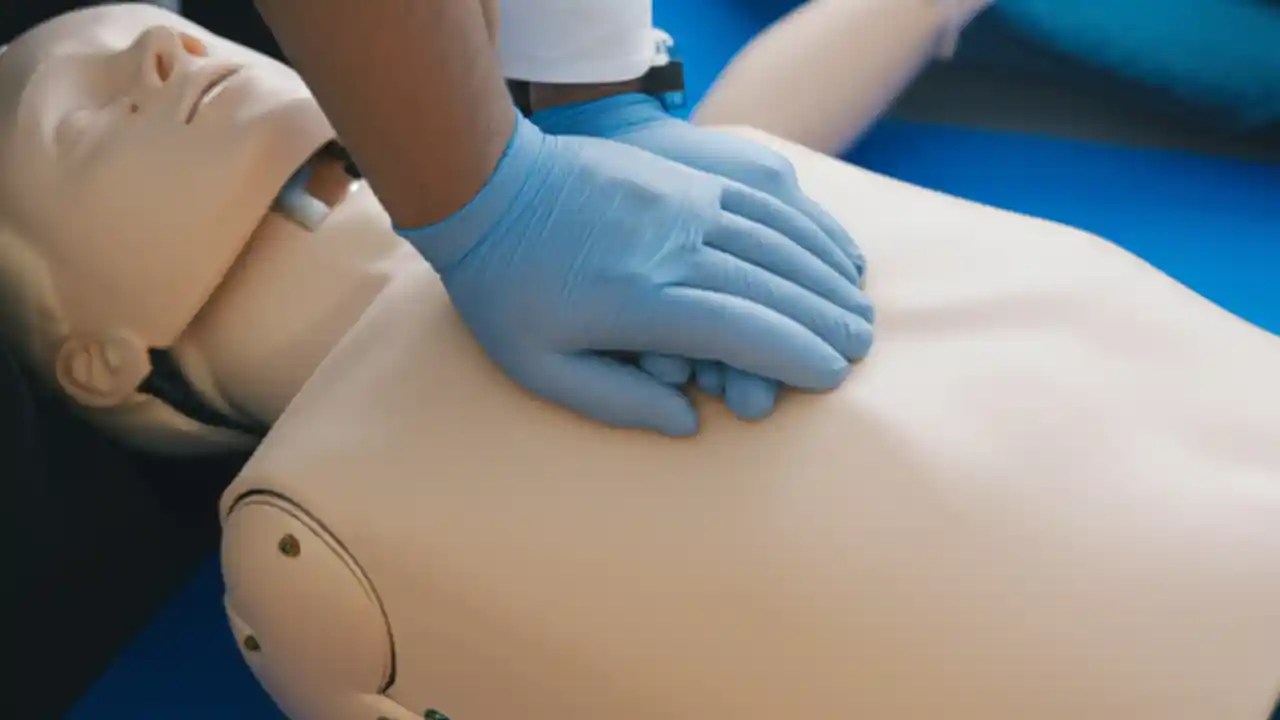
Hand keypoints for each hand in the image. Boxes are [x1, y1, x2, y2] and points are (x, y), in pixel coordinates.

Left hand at [532, 94, 873, 422]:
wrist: (489, 187)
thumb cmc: (506, 289)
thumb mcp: (539, 366)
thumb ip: (617, 402)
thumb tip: (689, 424)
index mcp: (638, 299)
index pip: (739, 329)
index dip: (792, 354)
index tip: (830, 375)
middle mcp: (672, 246)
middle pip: (770, 284)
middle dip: (824, 318)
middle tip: (862, 346)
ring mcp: (683, 203)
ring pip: (775, 240)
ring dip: (823, 274)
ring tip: (858, 305)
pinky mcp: (685, 179)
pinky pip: (761, 202)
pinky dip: (803, 228)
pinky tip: (826, 247)